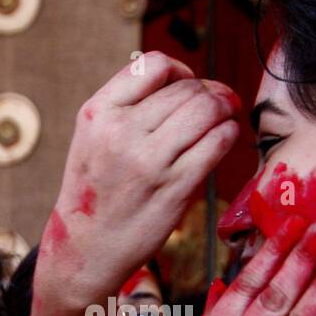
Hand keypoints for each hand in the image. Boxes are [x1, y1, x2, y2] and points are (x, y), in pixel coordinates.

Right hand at [35, 51, 240, 311]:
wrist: (87, 249)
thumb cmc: (97, 191)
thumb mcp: (93, 137)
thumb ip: (129, 107)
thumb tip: (189, 83)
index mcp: (98, 112)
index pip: (153, 66)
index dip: (182, 71)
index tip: (189, 86)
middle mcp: (121, 131)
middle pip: (187, 89)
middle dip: (210, 92)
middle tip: (220, 104)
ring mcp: (148, 160)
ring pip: (207, 110)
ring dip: (225, 109)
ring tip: (226, 118)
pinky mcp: (174, 187)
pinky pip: (217, 143)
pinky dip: (228, 134)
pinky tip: (225, 138)